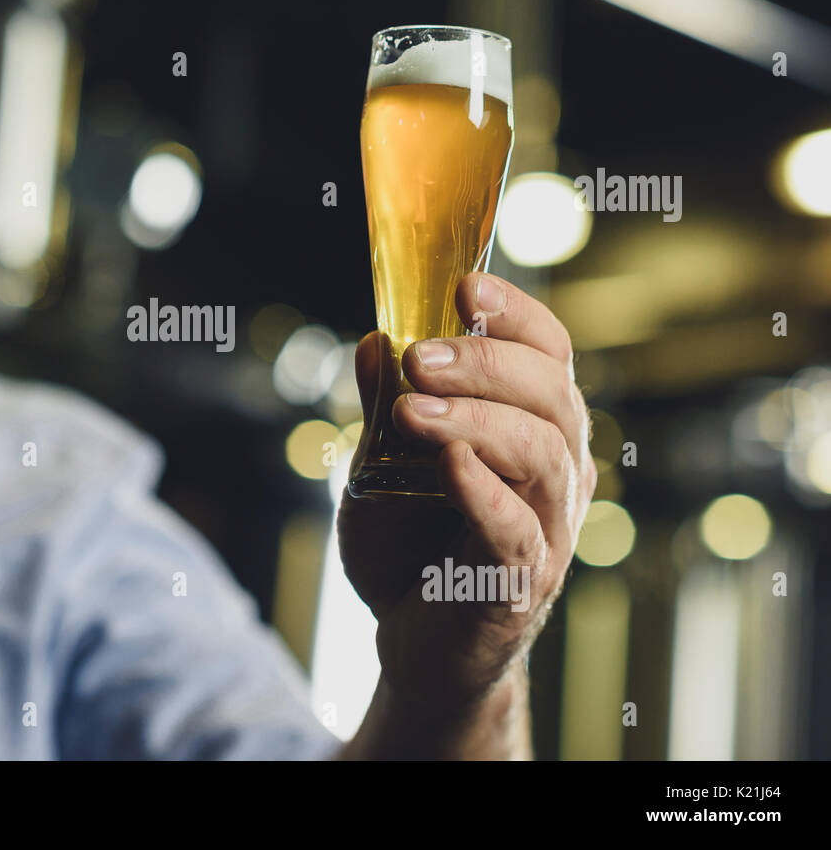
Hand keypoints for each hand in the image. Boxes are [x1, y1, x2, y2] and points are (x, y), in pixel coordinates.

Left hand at [337, 272, 595, 753]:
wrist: (412, 646)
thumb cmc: (408, 548)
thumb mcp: (382, 468)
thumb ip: (383, 410)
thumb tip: (375, 339)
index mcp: (531, 431)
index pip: (550, 356)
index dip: (516, 314)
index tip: (465, 286)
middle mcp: (555, 473)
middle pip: (554, 396)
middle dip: (488, 362)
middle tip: (421, 356)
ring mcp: (546, 529)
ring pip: (543, 454)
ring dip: (478, 419)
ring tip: (413, 407)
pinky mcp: (521, 582)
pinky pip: (517, 530)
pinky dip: (483, 490)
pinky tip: (447, 463)